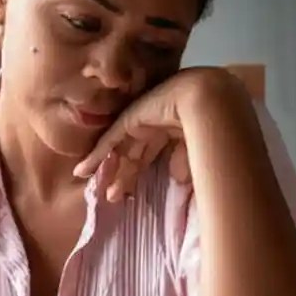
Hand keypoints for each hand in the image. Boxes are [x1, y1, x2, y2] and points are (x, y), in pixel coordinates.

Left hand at [73, 67, 248, 200]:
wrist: (209, 100)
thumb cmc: (212, 123)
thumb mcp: (199, 146)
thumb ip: (186, 160)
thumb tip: (179, 179)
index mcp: (173, 128)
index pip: (153, 153)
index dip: (143, 170)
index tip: (136, 191)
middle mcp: (155, 122)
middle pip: (136, 153)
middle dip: (126, 175)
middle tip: (116, 196)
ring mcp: (141, 120)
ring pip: (121, 151)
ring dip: (110, 171)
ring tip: (101, 191)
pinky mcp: (129, 120)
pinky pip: (109, 143)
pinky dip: (95, 157)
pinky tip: (82, 172)